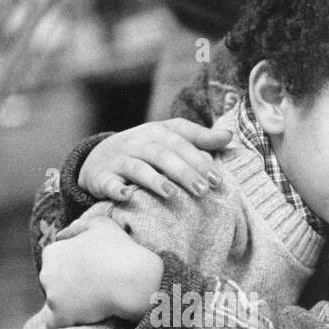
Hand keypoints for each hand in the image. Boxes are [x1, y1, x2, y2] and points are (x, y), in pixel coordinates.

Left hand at [40, 215, 163, 327]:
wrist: (132, 280)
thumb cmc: (119, 250)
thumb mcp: (101, 225)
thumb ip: (79, 226)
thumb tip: (61, 234)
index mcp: (53, 252)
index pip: (54, 261)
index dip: (72, 267)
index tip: (88, 272)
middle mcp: (46, 274)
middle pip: (52, 283)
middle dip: (66, 286)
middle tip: (90, 289)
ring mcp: (52, 297)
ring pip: (55, 303)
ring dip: (68, 305)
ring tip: (91, 304)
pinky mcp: (60, 317)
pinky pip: (56, 323)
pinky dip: (67, 322)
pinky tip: (82, 319)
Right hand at [79, 119, 231, 203]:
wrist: (98, 158)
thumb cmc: (144, 150)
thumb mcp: (169, 139)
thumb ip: (198, 138)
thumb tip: (229, 136)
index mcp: (157, 132)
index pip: (180, 140)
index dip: (199, 157)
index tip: (218, 178)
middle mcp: (138, 142)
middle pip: (163, 154)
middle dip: (184, 171)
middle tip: (203, 190)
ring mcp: (119, 160)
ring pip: (138, 167)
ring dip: (154, 179)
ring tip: (171, 193)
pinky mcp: (102, 177)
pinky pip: (109, 183)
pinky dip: (116, 189)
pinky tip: (126, 196)